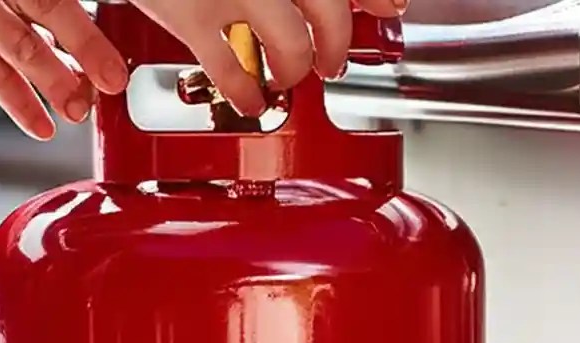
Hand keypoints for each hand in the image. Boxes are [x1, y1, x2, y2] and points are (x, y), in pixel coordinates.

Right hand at [0, 0, 128, 139]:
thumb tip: (42, 66)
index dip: (88, 26)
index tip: (113, 54)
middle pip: (55, 6)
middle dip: (91, 44)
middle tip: (115, 78)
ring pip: (27, 39)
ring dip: (60, 78)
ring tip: (82, 108)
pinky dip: (20, 101)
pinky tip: (39, 125)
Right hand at [128, 0, 405, 116]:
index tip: (389, 8)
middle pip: (331, 14)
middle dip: (335, 46)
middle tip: (330, 61)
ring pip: (292, 46)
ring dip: (294, 70)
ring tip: (285, 77)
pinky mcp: (190, 16)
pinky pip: (232, 68)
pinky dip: (245, 91)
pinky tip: (249, 97)